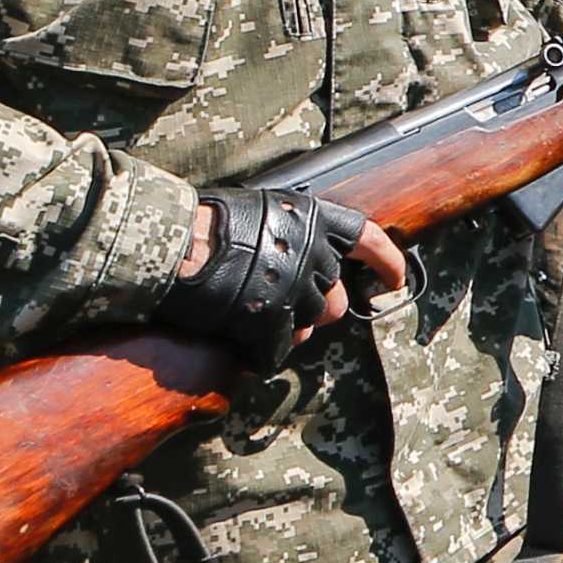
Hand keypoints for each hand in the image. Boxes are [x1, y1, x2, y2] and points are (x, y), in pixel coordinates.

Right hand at [164, 187, 405, 367]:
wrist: (166, 245)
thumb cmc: (203, 223)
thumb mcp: (260, 210)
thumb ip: (293, 233)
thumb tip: (310, 255)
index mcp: (313, 221)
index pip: (367, 239)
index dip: (387, 262)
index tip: (397, 281)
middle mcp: (312, 257)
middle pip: (333, 300)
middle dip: (313, 306)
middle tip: (278, 300)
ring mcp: (295, 293)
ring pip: (306, 327)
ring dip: (284, 327)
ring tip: (246, 312)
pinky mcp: (272, 324)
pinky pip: (276, 350)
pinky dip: (258, 352)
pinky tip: (237, 342)